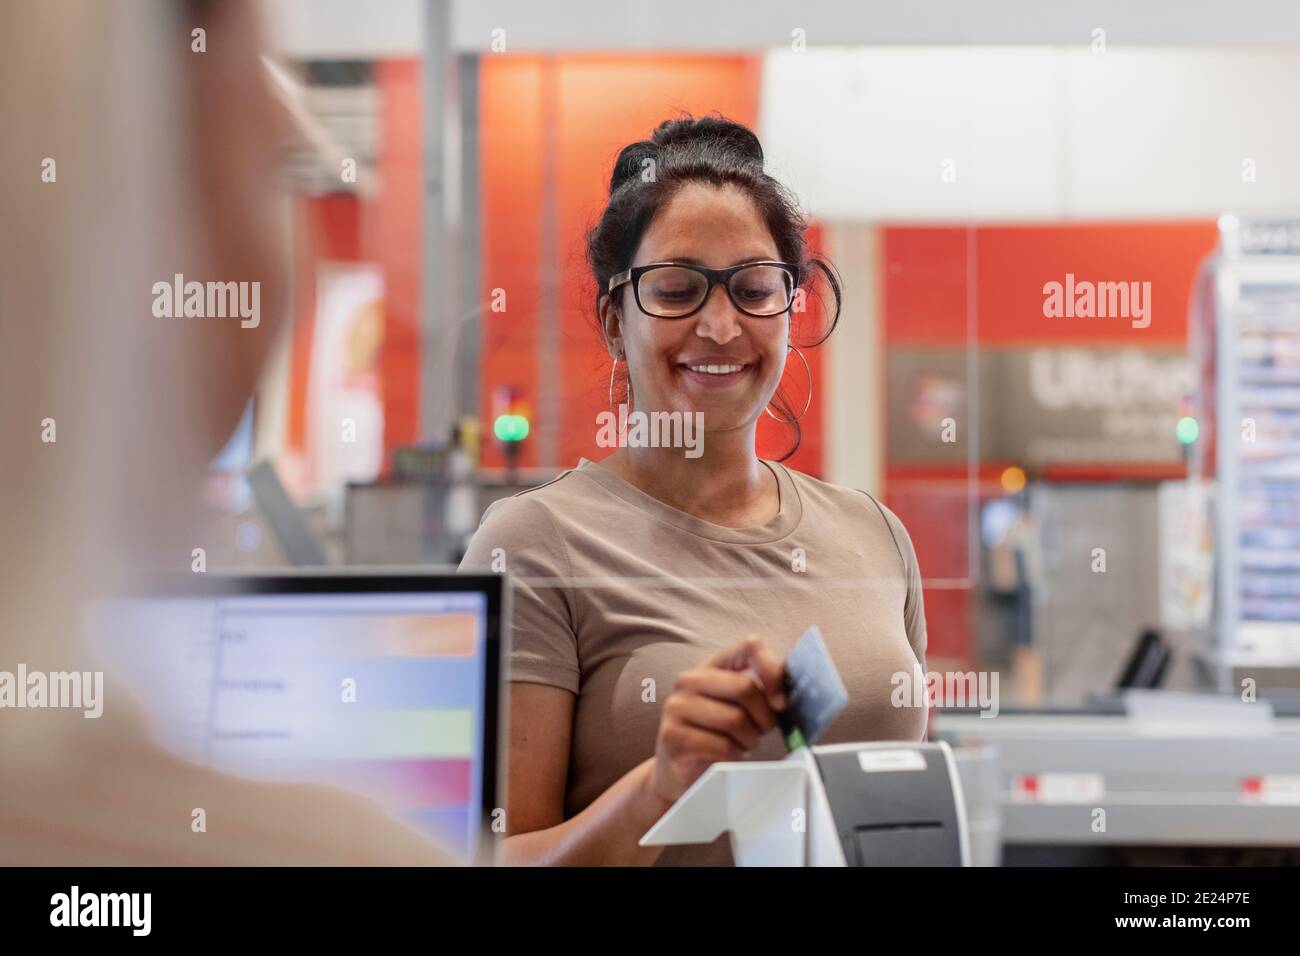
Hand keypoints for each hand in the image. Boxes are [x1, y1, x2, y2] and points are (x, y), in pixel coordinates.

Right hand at [650, 636, 786, 805]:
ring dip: (749, 739)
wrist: (682, 775)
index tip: (780, 700)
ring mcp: (676, 707)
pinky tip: (729, 757)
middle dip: (764, 716)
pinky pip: (722, 745)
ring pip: (735, 719)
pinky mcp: (673, 736)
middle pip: (745, 687)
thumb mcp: (739, 708)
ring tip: (742, 745)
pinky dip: (735, 756)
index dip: (772, 670)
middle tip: (761, 731)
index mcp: (710, 667)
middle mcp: (688, 681)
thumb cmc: (718, 738)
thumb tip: (782, 697)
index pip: (749, 647)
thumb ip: (761, 692)